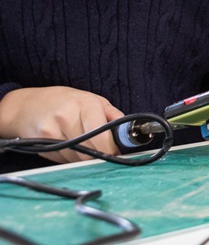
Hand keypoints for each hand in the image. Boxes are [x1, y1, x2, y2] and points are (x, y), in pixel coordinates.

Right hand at [0, 86, 123, 163]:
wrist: (27, 105)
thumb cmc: (65, 101)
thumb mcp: (93, 100)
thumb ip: (113, 116)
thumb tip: (129, 132)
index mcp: (85, 104)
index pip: (102, 136)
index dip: (110, 149)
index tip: (115, 152)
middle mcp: (67, 116)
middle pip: (90, 150)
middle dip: (99, 154)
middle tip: (100, 150)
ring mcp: (52, 131)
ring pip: (77, 158)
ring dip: (84, 158)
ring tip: (82, 145)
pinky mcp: (41, 143)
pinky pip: (63, 160)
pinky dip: (69, 158)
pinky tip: (67, 146)